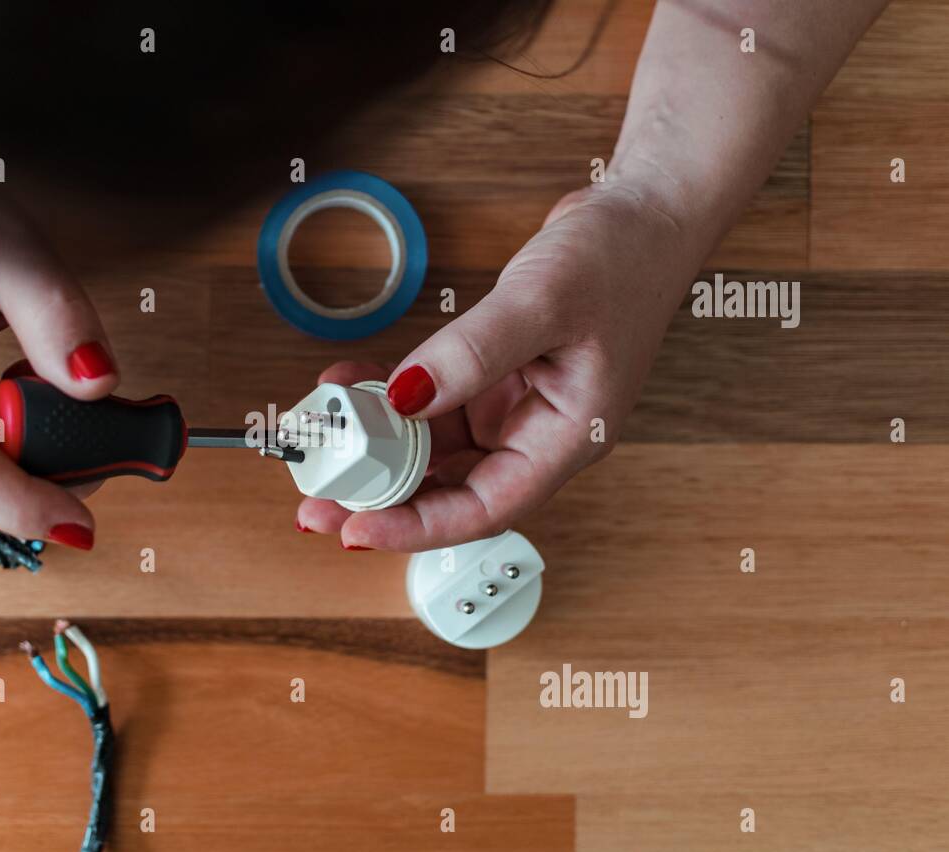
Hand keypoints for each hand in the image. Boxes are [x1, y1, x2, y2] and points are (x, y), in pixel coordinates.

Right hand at [0, 145, 116, 548]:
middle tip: (115, 447)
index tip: (82, 527)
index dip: (22, 506)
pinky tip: (37, 402)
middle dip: (46, 482)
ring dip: (33, 463)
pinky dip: (14, 444)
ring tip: (78, 413)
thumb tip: (98, 385)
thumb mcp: (11, 248)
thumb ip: (57, 318)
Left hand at [296, 183, 698, 551]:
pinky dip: (391, 397)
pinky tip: (351, 384)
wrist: (643, 214)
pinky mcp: (492, 380)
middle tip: (315, 499)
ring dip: (377, 443)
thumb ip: (473, 352)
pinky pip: (431, 404)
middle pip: (449, 488)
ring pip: (432, 447)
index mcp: (565, 439)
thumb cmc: (620, 259)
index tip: (354, 529)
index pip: (483, 508)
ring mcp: (512, 408)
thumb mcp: (543, 301)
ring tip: (323, 435)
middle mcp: (535, 435)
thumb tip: (405, 396)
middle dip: (381, 495)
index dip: (415, 527)